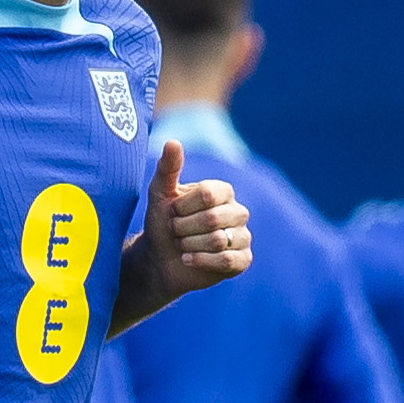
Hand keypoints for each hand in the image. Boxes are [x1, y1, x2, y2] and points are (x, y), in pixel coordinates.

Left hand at [147, 140, 249, 297]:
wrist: (160, 258)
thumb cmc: (163, 223)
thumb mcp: (160, 194)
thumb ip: (167, 168)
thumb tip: (173, 141)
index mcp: (223, 191)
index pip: (207, 194)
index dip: (182, 207)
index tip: (172, 212)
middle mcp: (238, 211)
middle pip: (212, 219)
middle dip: (183, 228)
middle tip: (175, 231)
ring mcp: (243, 236)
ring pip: (218, 240)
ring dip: (189, 245)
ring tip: (182, 245)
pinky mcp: (243, 260)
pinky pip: (228, 260)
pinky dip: (202, 261)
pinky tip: (188, 259)